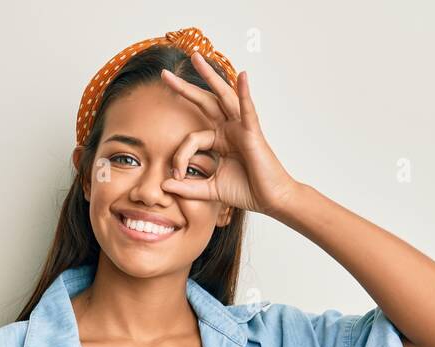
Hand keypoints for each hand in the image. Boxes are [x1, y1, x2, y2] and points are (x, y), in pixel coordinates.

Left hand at [159, 52, 298, 218]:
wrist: (270, 200)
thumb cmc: (246, 191)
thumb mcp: (210, 190)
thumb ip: (187, 188)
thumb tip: (163, 185)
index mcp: (219, 139)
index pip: (191, 137)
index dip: (180, 156)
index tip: (175, 175)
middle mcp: (229, 129)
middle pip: (205, 102)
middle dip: (185, 87)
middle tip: (165, 74)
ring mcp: (241, 128)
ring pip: (223, 96)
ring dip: (210, 76)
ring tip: (196, 58)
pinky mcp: (253, 133)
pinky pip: (248, 110)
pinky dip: (244, 93)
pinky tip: (242, 76)